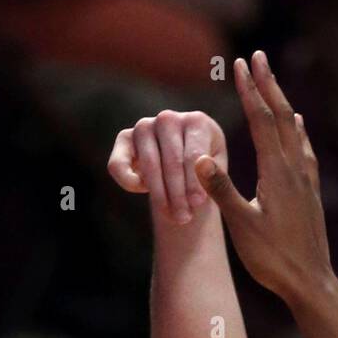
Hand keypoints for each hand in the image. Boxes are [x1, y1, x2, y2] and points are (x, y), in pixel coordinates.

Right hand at [108, 109, 225, 224]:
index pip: (194, 153)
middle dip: (178, 193)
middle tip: (184, 218)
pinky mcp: (124, 138)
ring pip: (149, 163)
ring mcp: (145, 126)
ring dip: (160, 194)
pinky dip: (129, 182)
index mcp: (198, 122)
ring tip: (174, 217)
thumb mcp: (218, 182)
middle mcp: (169, 119)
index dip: (195, 180)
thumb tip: (204, 165)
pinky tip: (143, 192)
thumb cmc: (207, 179)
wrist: (186, 179)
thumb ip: (217, 178)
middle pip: (171, 159)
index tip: (198, 203)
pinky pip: (119, 163)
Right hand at [195, 51, 331, 303]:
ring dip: (283, 104)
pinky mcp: (312, 196)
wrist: (312, 284)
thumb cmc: (274, 260)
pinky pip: (305, 152)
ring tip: (275, 84)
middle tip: (258, 56)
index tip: (240, 63)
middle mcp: (296, 171)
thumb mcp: (242, 227)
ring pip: (296, 132)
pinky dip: (299, 132)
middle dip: (268, 85)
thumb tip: (200, 158)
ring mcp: (306, 183)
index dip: (249, 90)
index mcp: (277, 174)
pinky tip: (300, 128)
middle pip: (282, 118)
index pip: (261, 121)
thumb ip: (222, 191)